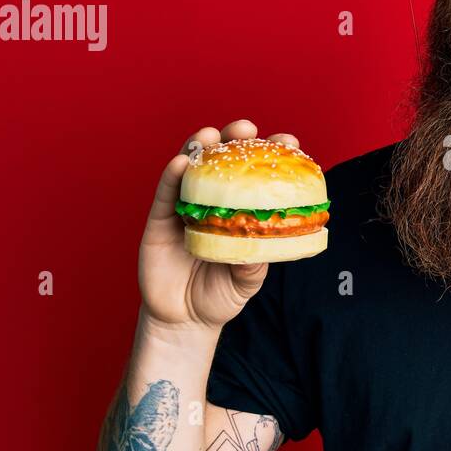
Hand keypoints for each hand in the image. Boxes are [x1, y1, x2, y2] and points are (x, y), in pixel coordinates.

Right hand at [138, 119, 300, 331]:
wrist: (183, 321)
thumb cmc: (219, 296)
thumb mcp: (245, 282)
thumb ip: (253, 264)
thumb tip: (265, 243)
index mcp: (239, 212)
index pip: (257, 177)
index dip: (272, 155)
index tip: (290, 142)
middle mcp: (213, 203)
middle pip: (224, 162)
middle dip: (235, 139)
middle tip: (247, 128)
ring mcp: (185, 208)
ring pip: (192, 168)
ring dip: (201, 147)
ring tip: (212, 136)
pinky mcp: (159, 220)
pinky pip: (166, 193)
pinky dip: (173, 175)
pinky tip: (183, 162)